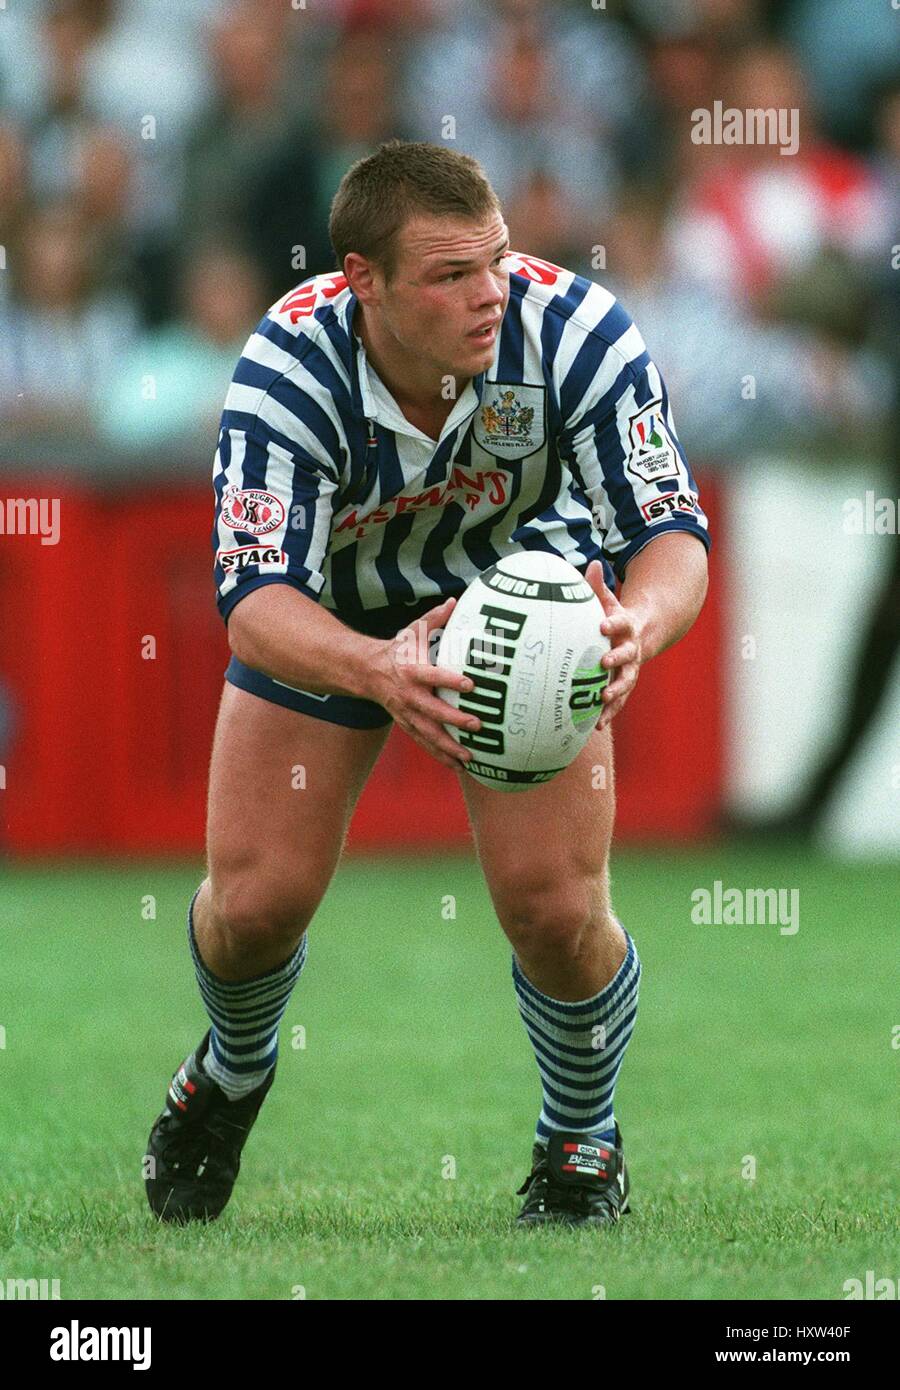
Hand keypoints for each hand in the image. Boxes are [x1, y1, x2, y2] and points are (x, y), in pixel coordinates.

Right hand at [368, 597, 480, 769]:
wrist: (366, 672)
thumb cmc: (398, 649)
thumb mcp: (413, 631)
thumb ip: (434, 618)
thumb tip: (455, 599)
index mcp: (412, 670)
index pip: (433, 675)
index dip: (450, 680)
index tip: (470, 684)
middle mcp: (409, 695)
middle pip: (432, 710)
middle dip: (454, 719)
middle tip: (478, 724)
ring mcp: (407, 714)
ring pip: (428, 733)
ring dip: (448, 747)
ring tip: (470, 757)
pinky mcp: (407, 725)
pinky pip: (425, 743)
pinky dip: (441, 756)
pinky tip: (459, 767)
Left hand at [585, 561, 645, 728]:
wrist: (640, 636)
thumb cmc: (615, 617)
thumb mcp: (608, 600)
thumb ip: (598, 586)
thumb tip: (592, 563)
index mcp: (625, 627)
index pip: (620, 623)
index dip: (612, 623)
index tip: (602, 624)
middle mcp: (631, 649)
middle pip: (626, 654)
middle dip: (616, 658)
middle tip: (604, 662)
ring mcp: (630, 669)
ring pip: (625, 681)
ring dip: (615, 690)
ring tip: (603, 698)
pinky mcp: (624, 685)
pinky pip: (618, 700)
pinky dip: (609, 712)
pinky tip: (596, 725)